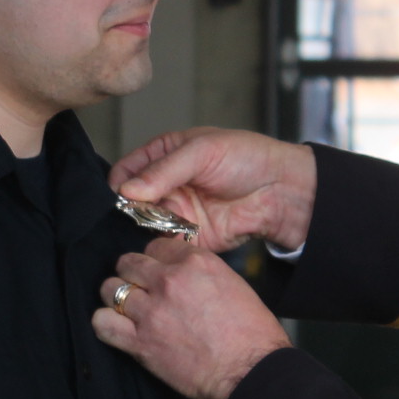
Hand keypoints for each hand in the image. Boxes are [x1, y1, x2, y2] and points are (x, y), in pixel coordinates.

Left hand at [93, 237, 292, 398]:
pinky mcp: (140, 342)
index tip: (158, 271)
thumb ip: (200, 272)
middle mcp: (169, 280)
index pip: (156, 245)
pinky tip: (118, 328)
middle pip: (128, 263)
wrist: (250, 371)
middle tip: (141, 290)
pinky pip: (102, 323)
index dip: (155, 259)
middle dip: (132, 274)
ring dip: (117, 298)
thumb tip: (181, 272)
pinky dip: (105, 324)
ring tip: (128, 309)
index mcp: (195, 262)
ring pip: (110, 289)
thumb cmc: (252, 332)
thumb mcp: (232, 284)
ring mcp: (151, 311)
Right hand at [108, 128, 317, 253]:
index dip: (118, 183)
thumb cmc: (246, 159)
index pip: (126, 169)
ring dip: (143, 229)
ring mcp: (174, 212)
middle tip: (135, 214)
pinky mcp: (187, 237)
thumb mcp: (202, 152)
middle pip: (130, 201)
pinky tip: (164, 242)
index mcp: (163, 155)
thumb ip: (163, 170)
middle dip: (128, 209)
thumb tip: (127, 191)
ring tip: (154, 226)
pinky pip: (164, 245)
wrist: (280, 190)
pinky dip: (160, 246)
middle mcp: (164, 185)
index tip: (119, 195)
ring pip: (143, 225)